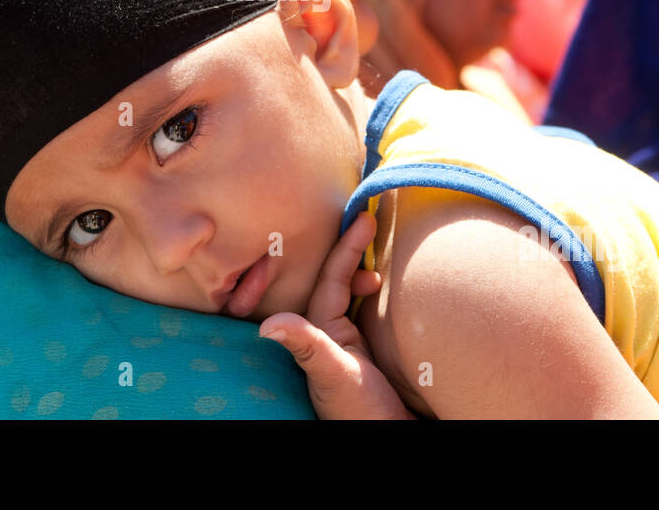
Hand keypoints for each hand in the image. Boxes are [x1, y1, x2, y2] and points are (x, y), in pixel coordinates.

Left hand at [260, 211, 413, 419]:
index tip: (363, 218)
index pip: (332, 279)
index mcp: (322, 333)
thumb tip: (267, 324)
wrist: (391, 439)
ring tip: (383, 259)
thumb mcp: (333, 377)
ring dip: (366, 273)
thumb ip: (307, 347)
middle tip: (372, 225)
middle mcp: (334, 335)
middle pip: (340, 282)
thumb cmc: (360, 415)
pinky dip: (379, 296)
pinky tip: (391, 289)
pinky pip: (372, 313)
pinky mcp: (375, 355)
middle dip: (354, 253)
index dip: (346, 248)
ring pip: (353, 296)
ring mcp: (354, 344)